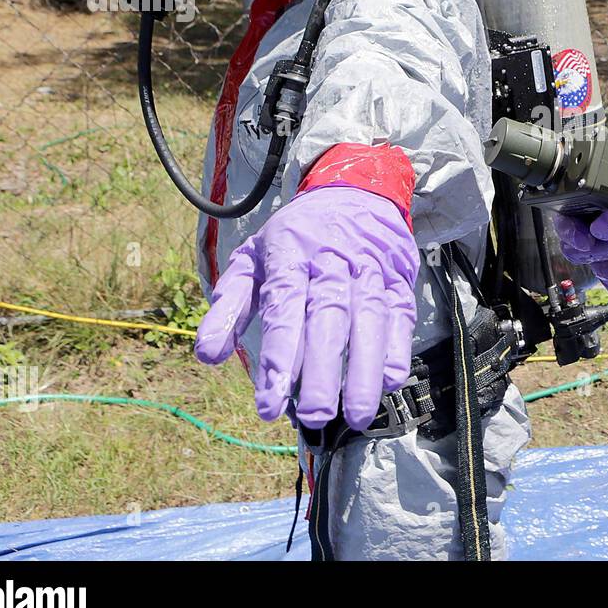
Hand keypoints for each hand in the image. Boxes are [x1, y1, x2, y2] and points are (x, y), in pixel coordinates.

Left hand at [194, 185, 419, 429]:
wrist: (355, 192)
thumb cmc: (296, 236)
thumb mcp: (253, 259)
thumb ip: (229, 306)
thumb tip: (207, 355)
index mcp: (290, 253)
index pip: (284, 306)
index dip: (278, 354)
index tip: (269, 401)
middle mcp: (332, 260)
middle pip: (328, 316)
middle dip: (320, 369)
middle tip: (311, 415)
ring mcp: (369, 268)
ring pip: (369, 318)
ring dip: (363, 369)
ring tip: (355, 414)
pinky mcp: (398, 278)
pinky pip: (400, 314)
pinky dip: (397, 348)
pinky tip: (388, 380)